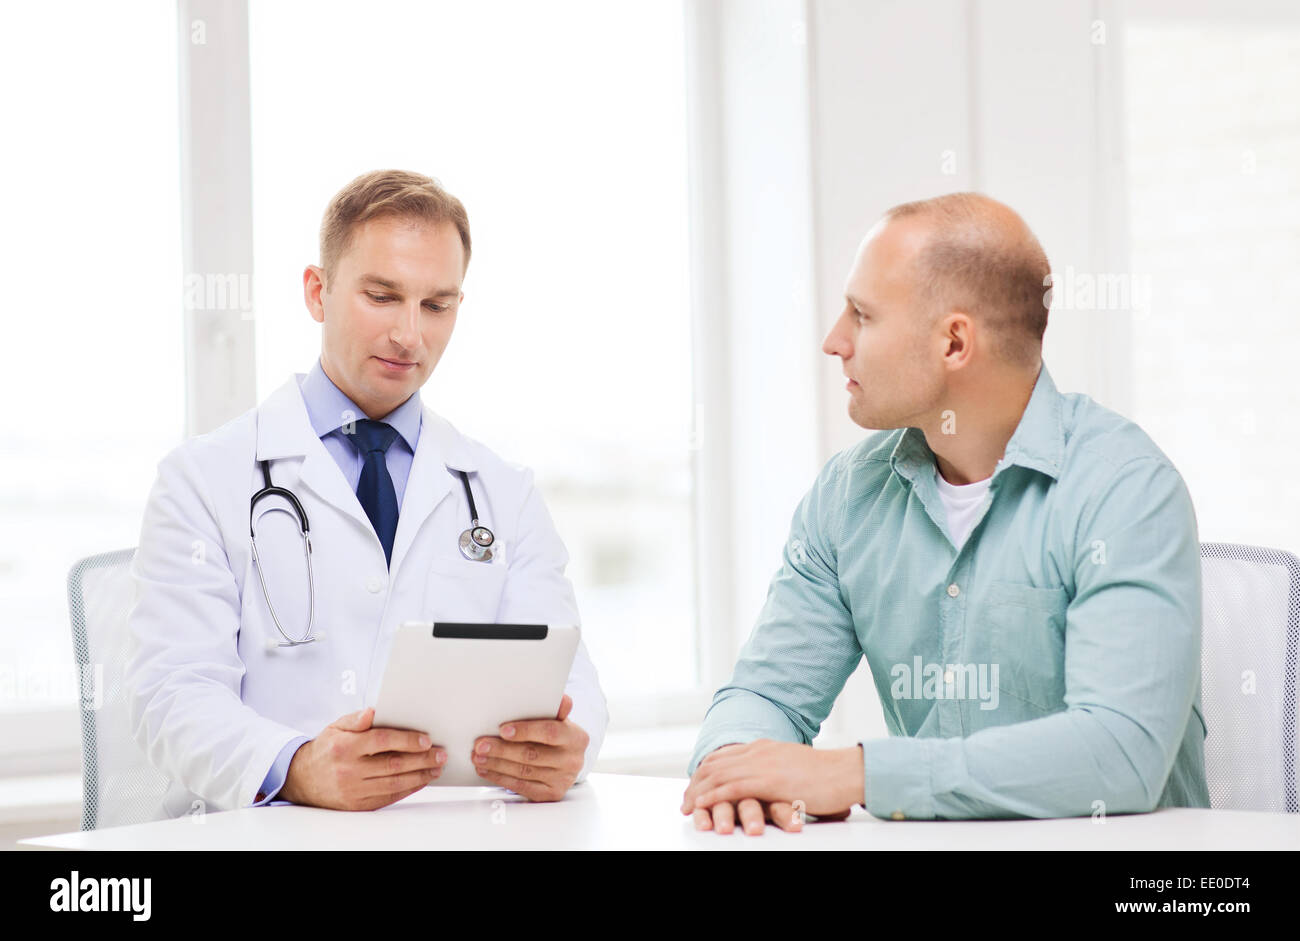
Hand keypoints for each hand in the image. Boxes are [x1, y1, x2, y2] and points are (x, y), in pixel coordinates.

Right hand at [279, 707, 445, 810]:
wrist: (303, 779)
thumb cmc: (326, 748)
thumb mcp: (336, 727)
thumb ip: (357, 719)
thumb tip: (373, 710)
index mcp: (344, 747)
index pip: (381, 741)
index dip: (406, 740)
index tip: (427, 740)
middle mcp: (348, 770)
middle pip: (393, 764)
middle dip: (421, 759)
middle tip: (440, 754)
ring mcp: (353, 790)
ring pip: (393, 783)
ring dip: (419, 776)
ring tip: (436, 768)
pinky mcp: (357, 805)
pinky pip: (388, 798)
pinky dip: (408, 789)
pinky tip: (420, 781)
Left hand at [472, 694, 588, 801]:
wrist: (568, 760)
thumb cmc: (559, 736)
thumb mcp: (559, 720)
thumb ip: (554, 710)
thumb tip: (561, 699)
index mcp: (576, 737)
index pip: (550, 732)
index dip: (525, 731)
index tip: (503, 730)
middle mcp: (572, 760)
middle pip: (532, 754)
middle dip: (502, 749)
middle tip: (481, 744)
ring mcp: (562, 780)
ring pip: (523, 772)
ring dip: (496, 764)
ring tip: (479, 756)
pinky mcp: (550, 794)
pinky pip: (521, 787)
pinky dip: (500, 778)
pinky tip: (487, 769)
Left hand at [679, 740, 862, 834]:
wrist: (846, 772)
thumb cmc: (826, 776)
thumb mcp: (792, 767)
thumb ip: (774, 770)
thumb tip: (765, 783)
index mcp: (763, 747)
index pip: (723, 757)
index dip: (705, 773)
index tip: (694, 787)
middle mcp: (758, 751)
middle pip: (715, 765)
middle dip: (696, 784)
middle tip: (685, 802)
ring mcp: (762, 764)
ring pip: (719, 775)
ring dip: (699, 792)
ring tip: (688, 807)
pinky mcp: (769, 781)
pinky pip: (732, 788)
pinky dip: (714, 797)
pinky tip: (704, 806)